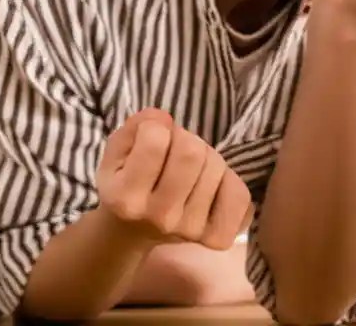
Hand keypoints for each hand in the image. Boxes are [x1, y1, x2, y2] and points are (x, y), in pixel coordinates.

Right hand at [96, 108, 252, 249]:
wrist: (131, 235)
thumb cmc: (125, 185)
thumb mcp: (115, 155)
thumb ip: (135, 128)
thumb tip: (164, 118)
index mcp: (125, 199)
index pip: (155, 141)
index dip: (154, 128)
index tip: (151, 137)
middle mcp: (159, 217)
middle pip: (191, 152)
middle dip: (183, 139)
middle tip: (174, 151)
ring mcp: (189, 229)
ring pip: (216, 166)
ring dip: (206, 157)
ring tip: (189, 169)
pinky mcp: (214, 236)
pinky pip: (239, 194)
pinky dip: (229, 180)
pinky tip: (211, 185)